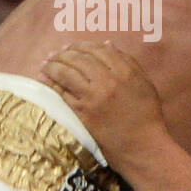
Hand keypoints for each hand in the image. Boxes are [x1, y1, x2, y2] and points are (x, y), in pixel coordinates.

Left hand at [40, 41, 167, 173]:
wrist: (142, 146)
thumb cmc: (146, 115)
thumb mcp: (144, 83)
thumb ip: (128, 62)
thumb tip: (107, 44)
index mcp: (125, 72)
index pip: (99, 50)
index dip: (82, 46)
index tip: (73, 46)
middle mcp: (108, 81)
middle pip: (80, 59)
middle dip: (64, 53)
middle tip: (55, 54)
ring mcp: (93, 97)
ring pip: (67, 73)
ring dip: (54, 65)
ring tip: (46, 63)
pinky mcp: (83, 113)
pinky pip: (62, 93)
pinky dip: (51, 83)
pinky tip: (44, 77)